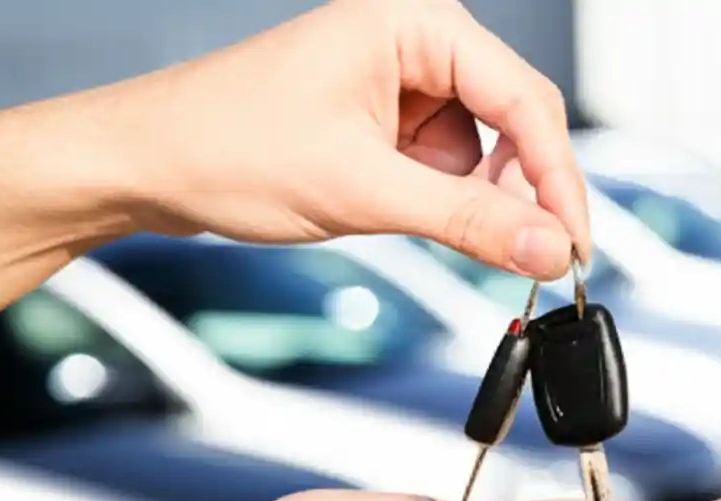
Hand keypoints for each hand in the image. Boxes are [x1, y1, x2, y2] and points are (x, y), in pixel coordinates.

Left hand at [116, 0, 587, 279]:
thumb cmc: (227, 148)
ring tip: (445, 234)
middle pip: (515, 120)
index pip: (525, 100)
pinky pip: (446, 162)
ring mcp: (398, 77)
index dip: (559, 178)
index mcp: (412, 22)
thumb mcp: (362, 191)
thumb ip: (469, 220)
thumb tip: (551, 247)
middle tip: (538, 258)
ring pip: (485, 148)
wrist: (145, 164)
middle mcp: (413, 39)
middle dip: (524, 191)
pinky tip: (407, 214)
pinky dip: (444, 198)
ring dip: (477, 199)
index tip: (575, 244)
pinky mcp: (384, 116)